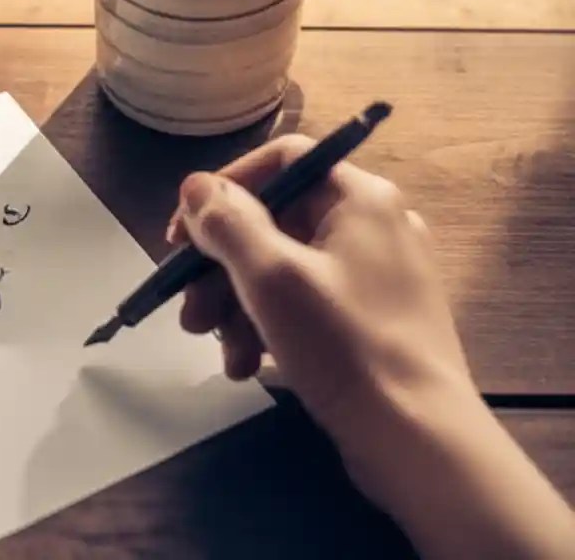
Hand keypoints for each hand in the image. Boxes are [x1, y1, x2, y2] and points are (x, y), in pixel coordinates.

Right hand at [167, 135, 573, 559]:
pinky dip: (269, 328)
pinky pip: (305, 306)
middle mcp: (372, 225)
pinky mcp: (371, 320)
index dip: (224, 190)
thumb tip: (194, 185)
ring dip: (237, 306)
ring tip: (218, 350)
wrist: (416, 438)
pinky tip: (247, 365)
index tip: (182, 235)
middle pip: (273, 222)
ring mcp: (375, 275)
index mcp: (359, 198)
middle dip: (220, 269)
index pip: (281, 160)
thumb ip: (227, 222)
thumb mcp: (271, 277)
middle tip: (190, 312)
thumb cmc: (345, 345)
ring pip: (282, 270)